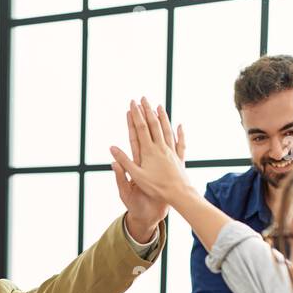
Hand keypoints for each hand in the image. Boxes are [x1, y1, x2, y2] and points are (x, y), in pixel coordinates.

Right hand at [110, 98, 192, 218]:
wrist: (179, 194)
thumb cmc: (156, 188)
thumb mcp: (137, 176)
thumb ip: (124, 162)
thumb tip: (112, 149)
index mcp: (149, 151)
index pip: (141, 128)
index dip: (136, 115)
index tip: (132, 103)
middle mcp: (161, 147)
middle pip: (154, 124)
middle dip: (147, 110)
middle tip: (143, 98)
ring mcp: (171, 151)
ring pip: (167, 129)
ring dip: (162, 117)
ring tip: (159, 106)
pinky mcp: (179, 158)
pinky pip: (180, 142)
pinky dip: (179, 133)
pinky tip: (179, 126)